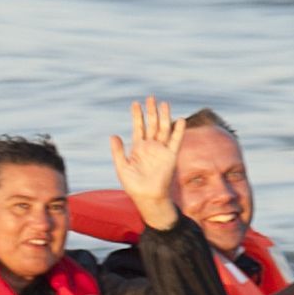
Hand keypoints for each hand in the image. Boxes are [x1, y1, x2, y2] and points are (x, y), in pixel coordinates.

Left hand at [107, 96, 184, 232]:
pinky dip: (178, 131)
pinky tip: (180, 120)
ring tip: (164, 104)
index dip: (137, 116)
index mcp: (138, 148)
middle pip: (152, 125)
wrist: (147, 197)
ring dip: (164, 117)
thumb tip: (113, 135)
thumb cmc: (133, 185)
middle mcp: (151, 146)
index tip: (135, 103)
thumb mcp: (122, 167)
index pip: (138, 127)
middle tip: (150, 98)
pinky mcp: (171, 156)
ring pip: (163, 129)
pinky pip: (175, 141)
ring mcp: (161, 150)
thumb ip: (118, 151)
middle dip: (151, 111)